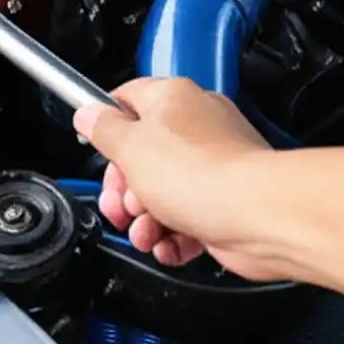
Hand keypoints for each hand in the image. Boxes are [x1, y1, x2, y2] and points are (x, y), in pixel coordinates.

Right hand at [74, 78, 283, 279]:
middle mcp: (196, 126)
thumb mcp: (129, 148)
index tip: (95, 149)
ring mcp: (213, 164)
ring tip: (145, 232)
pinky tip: (169, 245)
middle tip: (121, 205)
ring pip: (162, 192)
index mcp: (172, 99)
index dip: (107, 126)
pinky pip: (188, 218)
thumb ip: (104, 130)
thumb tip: (88, 114)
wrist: (255, 215)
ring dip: (146, 220)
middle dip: (124, 189)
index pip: (127, 100)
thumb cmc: (200, 173)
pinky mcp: (224, 201)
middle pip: (141, 155)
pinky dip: (174, 236)